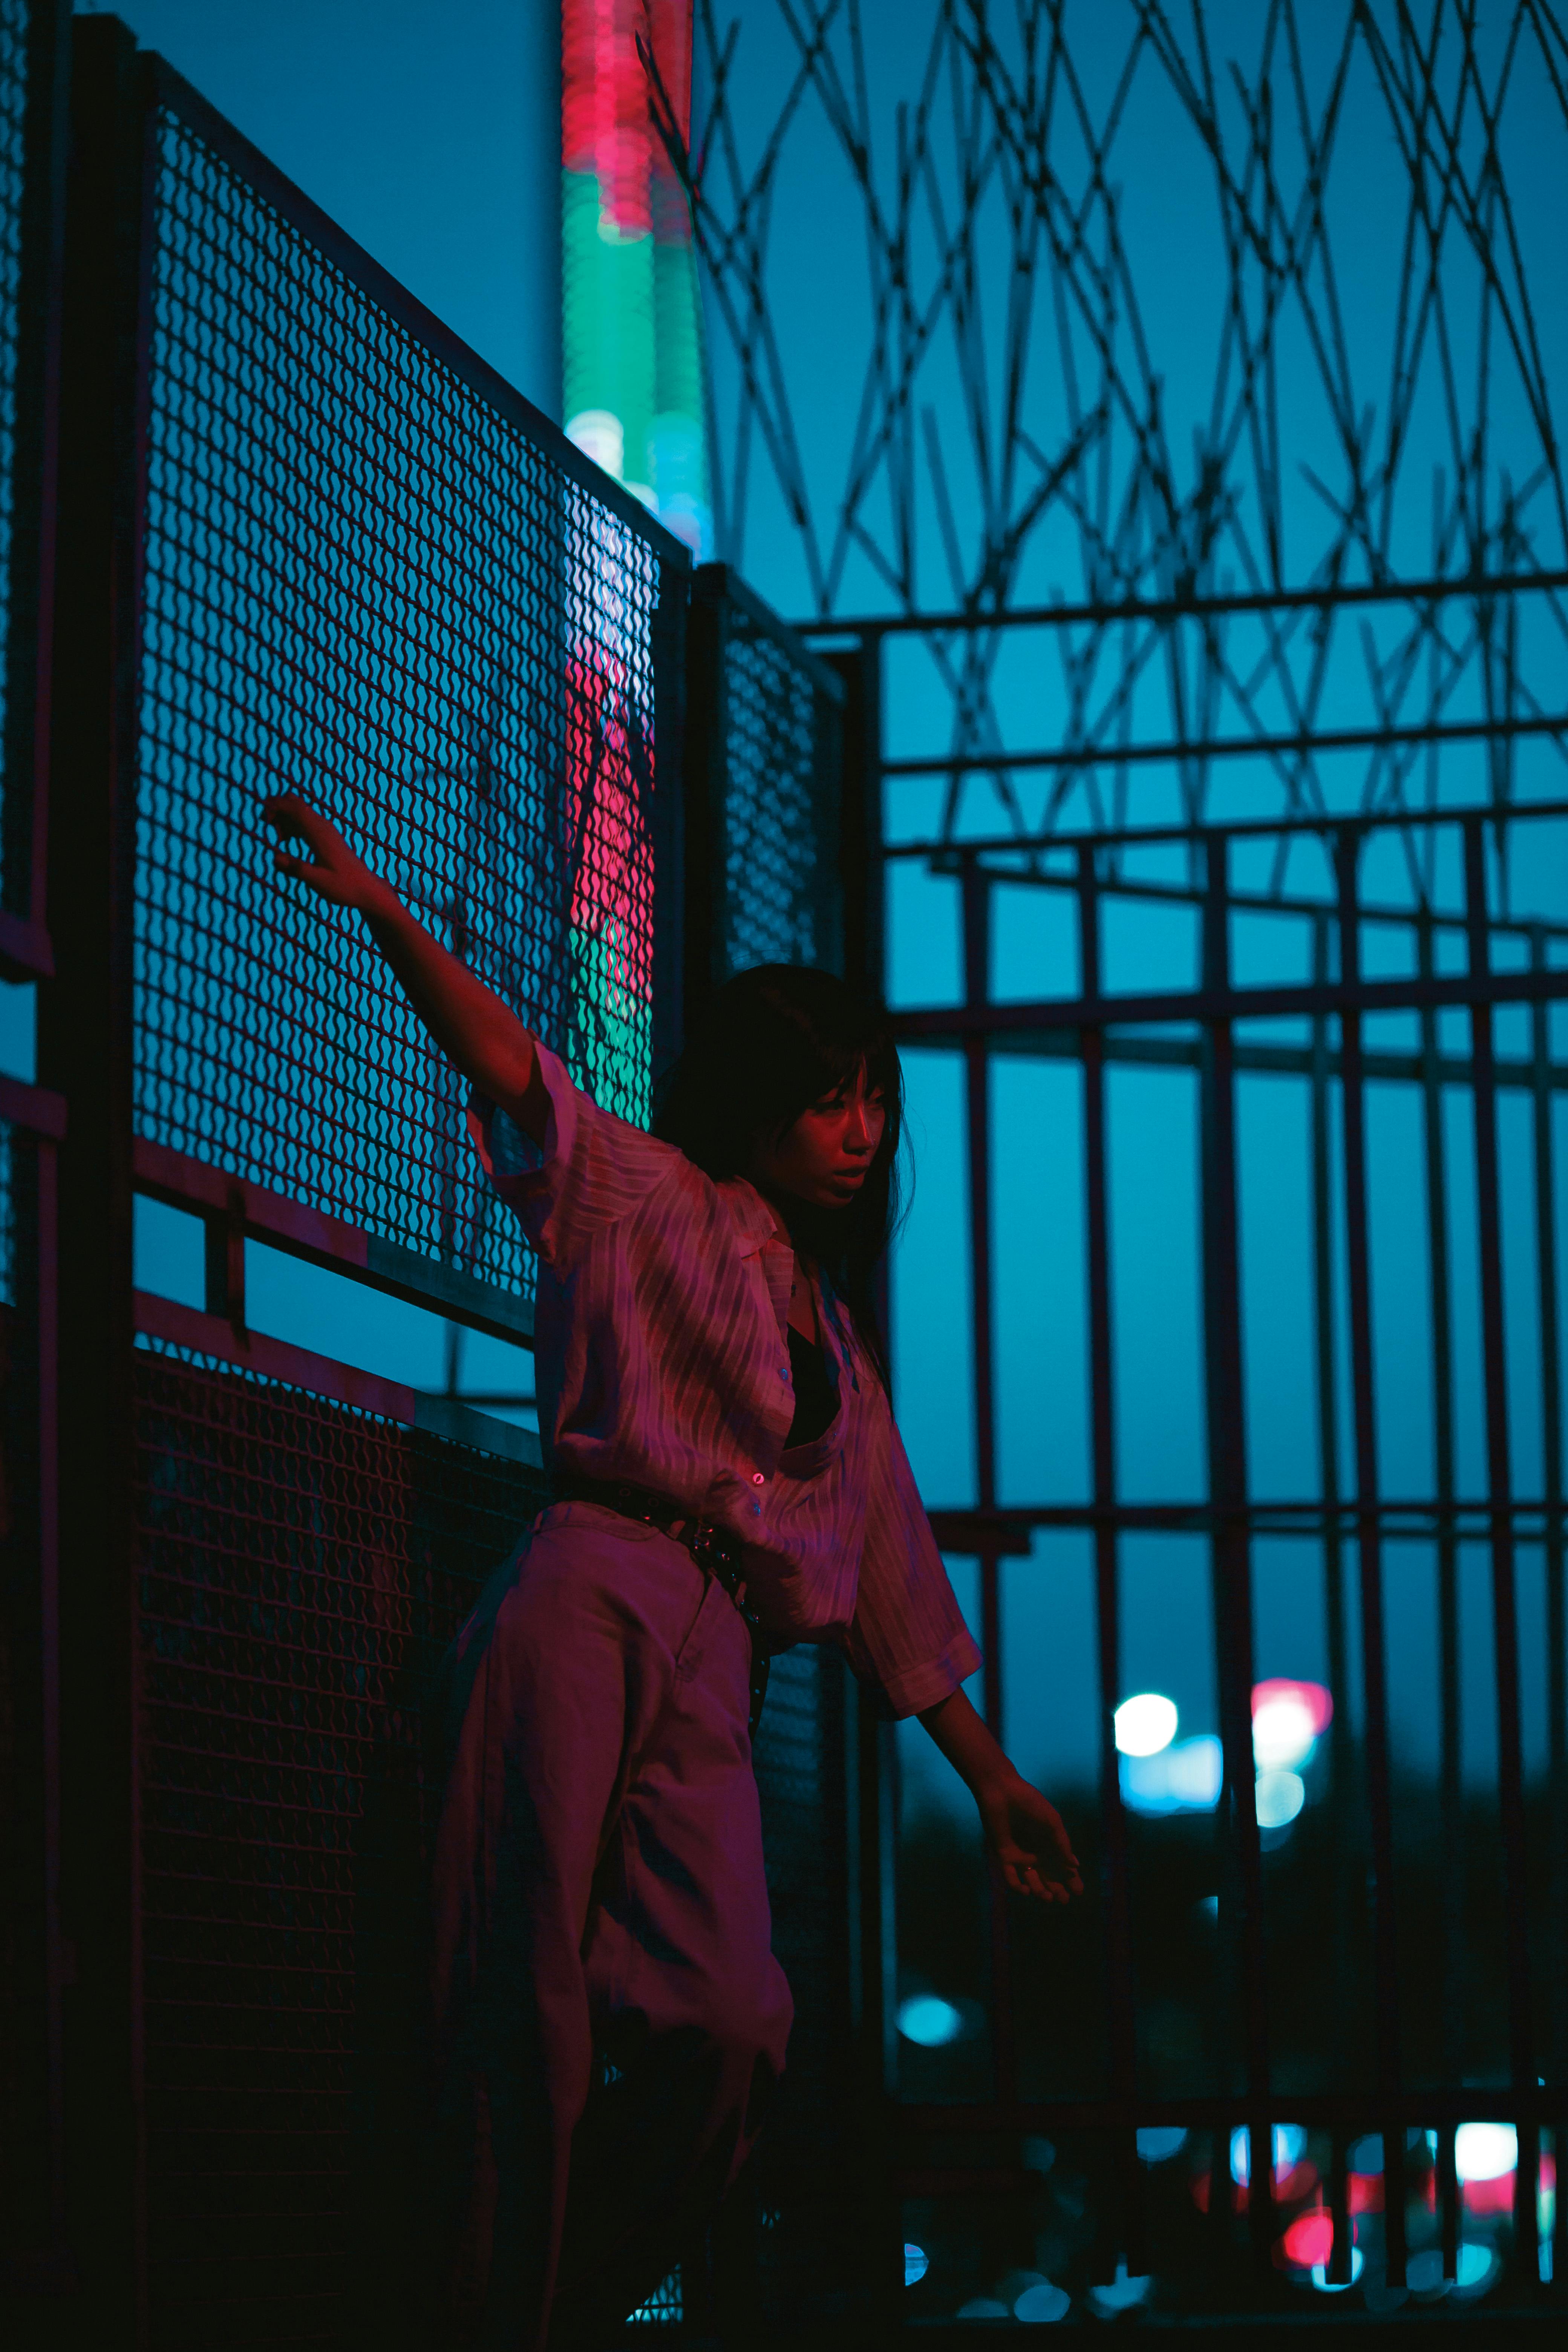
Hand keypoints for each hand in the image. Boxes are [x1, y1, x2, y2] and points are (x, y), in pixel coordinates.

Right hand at [264, 793, 384, 912]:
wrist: (366, 889)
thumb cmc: (344, 887)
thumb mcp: (318, 882)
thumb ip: (296, 869)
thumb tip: (275, 858)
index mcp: (320, 834)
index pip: (295, 807)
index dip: (276, 805)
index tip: (264, 818)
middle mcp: (323, 827)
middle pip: (295, 803)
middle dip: (277, 808)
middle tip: (268, 827)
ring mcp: (324, 830)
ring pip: (298, 811)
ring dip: (283, 819)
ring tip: (281, 840)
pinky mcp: (325, 836)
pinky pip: (303, 821)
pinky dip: (291, 825)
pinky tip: (287, 841)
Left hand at [974, 1772, 1082, 1903]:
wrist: (1002, 1791)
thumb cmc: (1029, 1801)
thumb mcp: (1051, 1820)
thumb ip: (1062, 1842)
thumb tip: (1075, 1865)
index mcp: (1048, 1842)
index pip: (1062, 1865)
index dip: (1071, 1879)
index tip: (1078, 1892)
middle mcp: (1035, 1851)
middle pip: (1048, 1877)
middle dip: (1056, 1890)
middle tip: (1064, 1900)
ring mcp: (1019, 1855)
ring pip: (1031, 1880)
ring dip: (1039, 1890)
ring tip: (1048, 1897)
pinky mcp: (1004, 1855)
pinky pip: (1011, 1876)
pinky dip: (1018, 1886)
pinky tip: (1026, 1890)